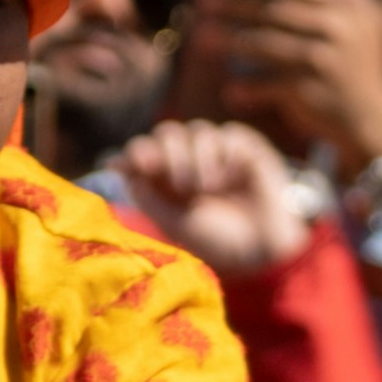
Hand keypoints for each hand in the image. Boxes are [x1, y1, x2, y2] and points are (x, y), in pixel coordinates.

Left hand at [113, 119, 325, 276]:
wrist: (263, 251)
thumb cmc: (219, 242)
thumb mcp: (175, 222)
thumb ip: (147, 194)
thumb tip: (118, 165)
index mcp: (167, 179)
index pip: (144, 151)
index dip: (137, 152)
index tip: (136, 164)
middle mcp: (190, 161)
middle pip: (166, 133)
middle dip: (168, 154)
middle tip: (180, 183)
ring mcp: (217, 152)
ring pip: (195, 130)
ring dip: (197, 158)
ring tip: (208, 189)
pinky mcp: (244, 147)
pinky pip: (226, 134)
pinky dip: (223, 157)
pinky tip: (232, 180)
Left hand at [206, 0, 381, 168]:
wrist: (374, 122)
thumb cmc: (367, 68)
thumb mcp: (370, 24)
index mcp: (347, 9)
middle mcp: (336, 30)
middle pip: (275, 11)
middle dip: (235, 5)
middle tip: (203, 0)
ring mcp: (321, 61)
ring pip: (267, 46)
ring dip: (231, 42)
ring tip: (202, 39)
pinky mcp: (310, 91)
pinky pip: (270, 85)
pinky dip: (249, 89)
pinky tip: (229, 90)